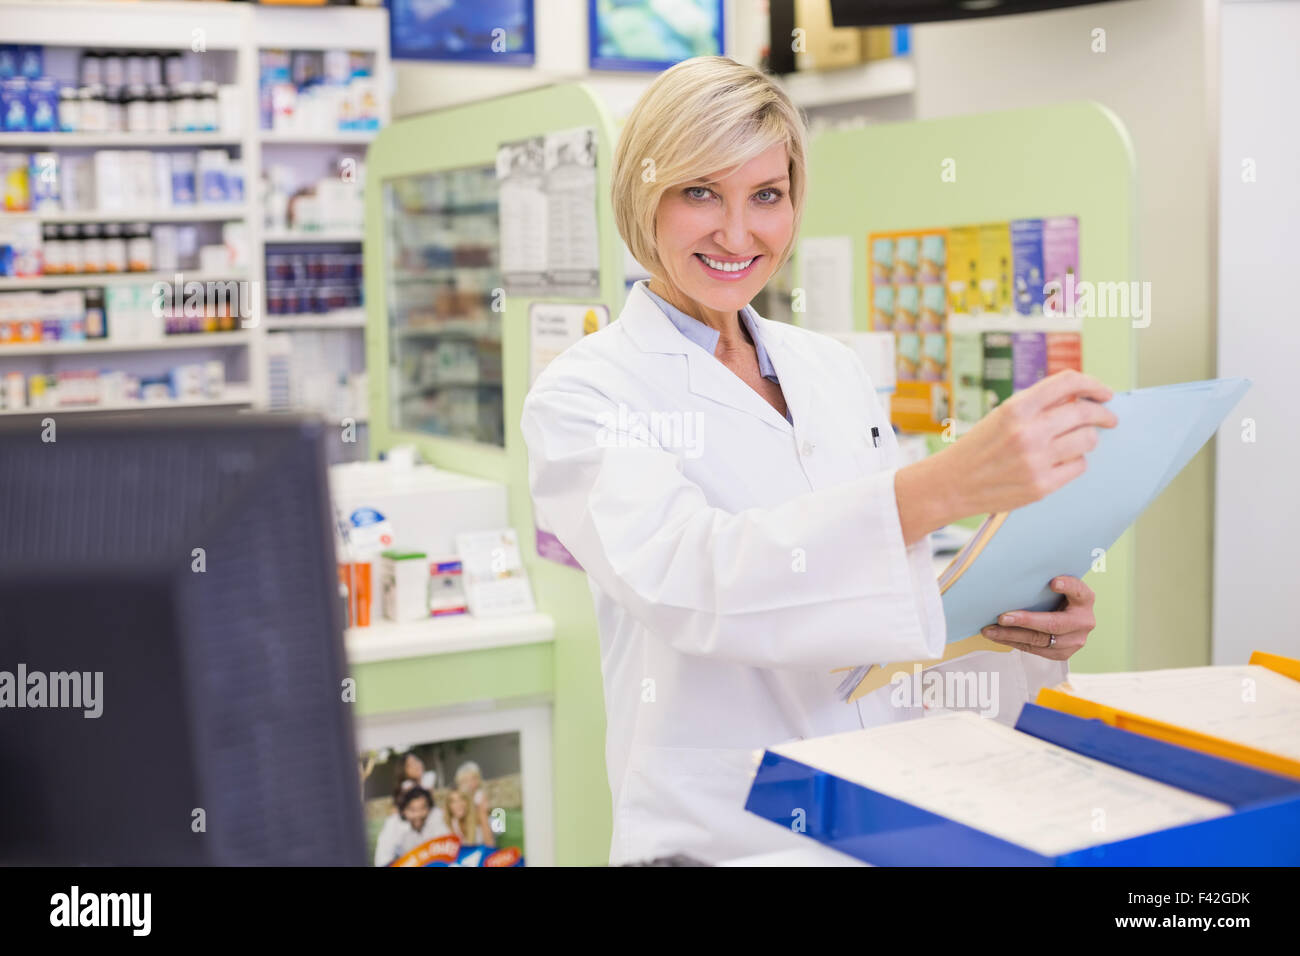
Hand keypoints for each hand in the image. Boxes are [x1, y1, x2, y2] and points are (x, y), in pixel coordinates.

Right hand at [895, 370, 1118, 544]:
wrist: (951, 484)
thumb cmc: (979, 447)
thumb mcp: (1002, 415)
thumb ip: (1037, 405)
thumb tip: (1081, 395)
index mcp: (1015, 408)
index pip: (1067, 383)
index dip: (1093, 384)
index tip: (1104, 392)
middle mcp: (1027, 432)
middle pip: (1085, 412)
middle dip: (1104, 414)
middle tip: (1109, 419)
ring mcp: (1036, 461)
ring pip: (1088, 441)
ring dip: (1088, 439)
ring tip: (1076, 442)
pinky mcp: (1042, 486)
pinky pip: (1079, 466)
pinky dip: (1075, 461)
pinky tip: (1061, 462)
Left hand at [980, 575, 1094, 660]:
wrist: (1069, 618)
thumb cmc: (1057, 597)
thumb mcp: (1057, 587)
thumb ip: (1044, 582)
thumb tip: (1014, 572)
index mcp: (1085, 599)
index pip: (1079, 591)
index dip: (1068, 586)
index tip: (1053, 582)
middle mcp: (1083, 621)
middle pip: (1053, 623)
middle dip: (1025, 621)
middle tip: (1002, 617)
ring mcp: (1075, 640)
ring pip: (1040, 640)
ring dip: (1011, 635)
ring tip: (990, 630)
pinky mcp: (1063, 653)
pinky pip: (1034, 649)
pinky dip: (1013, 642)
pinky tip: (997, 636)